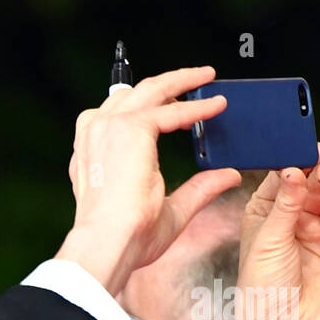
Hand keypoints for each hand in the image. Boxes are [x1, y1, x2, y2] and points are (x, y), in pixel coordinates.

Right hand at [57, 66, 241, 294]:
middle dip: (168, 83)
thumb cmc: (125, 238)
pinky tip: (216, 107)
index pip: (119, 117)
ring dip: (182, 81)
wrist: (110, 242)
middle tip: (196, 79)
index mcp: (93, 155)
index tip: (172, 110)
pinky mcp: (129, 128)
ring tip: (207, 77)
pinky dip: (196, 107)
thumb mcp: (169, 210)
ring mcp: (109, 128)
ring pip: (150, 90)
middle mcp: (95, 135)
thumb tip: (227, 176)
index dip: (150, 109)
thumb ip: (197, 189)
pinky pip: (170, 110)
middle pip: (134, 94)